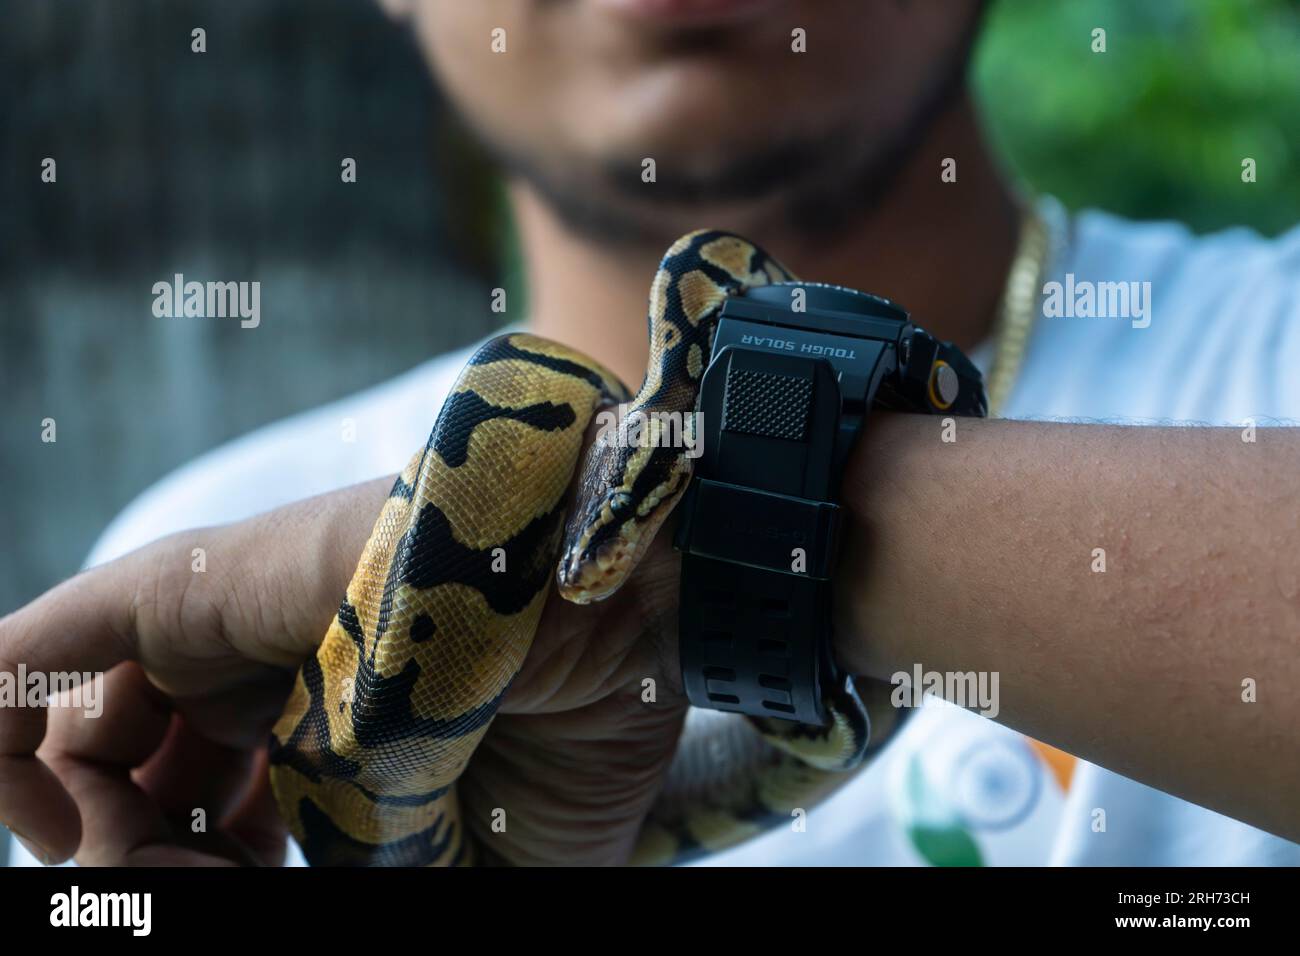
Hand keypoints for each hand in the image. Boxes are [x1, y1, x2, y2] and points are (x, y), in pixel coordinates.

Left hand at [0, 476, 688, 865]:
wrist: (610, 615)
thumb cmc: (562, 744)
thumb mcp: (440, 864)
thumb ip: (350, 877)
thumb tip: (222, 894)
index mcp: (325, 745)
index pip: (207, 832)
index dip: (205, 883)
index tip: (260, 899)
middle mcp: (260, 686)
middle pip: (135, 793)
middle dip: (148, 867)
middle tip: (202, 892)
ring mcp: (216, 635)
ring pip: (78, 744)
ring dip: (90, 837)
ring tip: (135, 871)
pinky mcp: (178, 590)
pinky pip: (29, 660)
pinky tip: (42, 821)